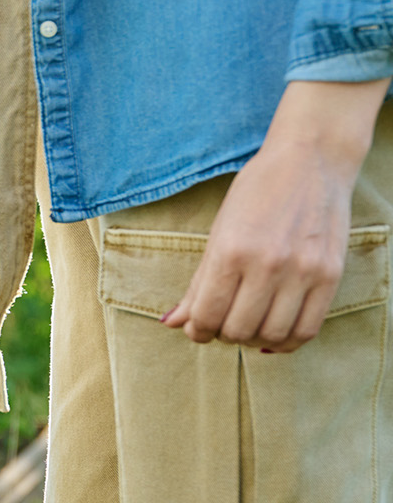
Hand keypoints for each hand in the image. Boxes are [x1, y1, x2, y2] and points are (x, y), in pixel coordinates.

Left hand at [163, 79, 387, 350]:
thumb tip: (171, 322)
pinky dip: (286, 342)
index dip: (196, 331)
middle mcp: (269, 265)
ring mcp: (304, 272)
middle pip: (238, 330)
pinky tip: (273, 331)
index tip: (197, 327)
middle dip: (223, 335)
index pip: (207, 316)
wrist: (310, 161)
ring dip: (254, 341)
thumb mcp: (218, 233)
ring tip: (248, 325)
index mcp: (231, 252)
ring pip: (273, 336)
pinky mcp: (330, 276)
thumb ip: (197, 283)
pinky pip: (307, 330)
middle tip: (222, 324)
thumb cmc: (256, 193)